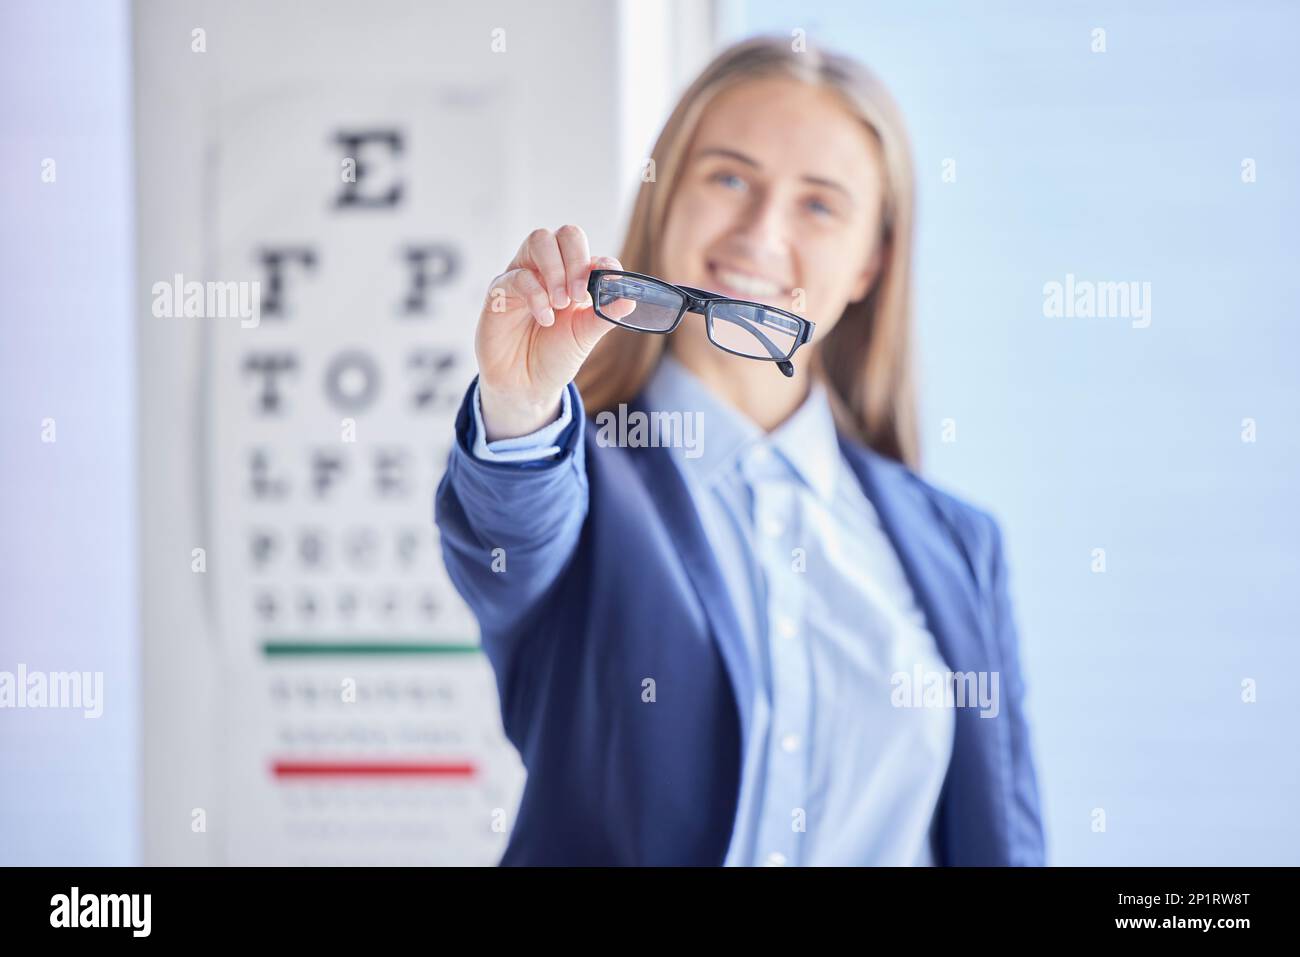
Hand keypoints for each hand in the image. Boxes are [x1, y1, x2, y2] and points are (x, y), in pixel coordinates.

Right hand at [475, 225, 627, 439]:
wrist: (526, 385)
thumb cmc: (555, 356)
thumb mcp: (586, 335)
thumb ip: (606, 314)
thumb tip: (631, 298)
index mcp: (573, 276)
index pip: (592, 252)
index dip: (602, 263)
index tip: (606, 284)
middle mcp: (549, 269)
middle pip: (565, 234)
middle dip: (577, 261)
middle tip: (579, 295)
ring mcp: (524, 275)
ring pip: (539, 241)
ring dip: (556, 271)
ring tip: (561, 304)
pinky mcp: (500, 289)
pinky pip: (518, 275)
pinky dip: (536, 296)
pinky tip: (545, 319)